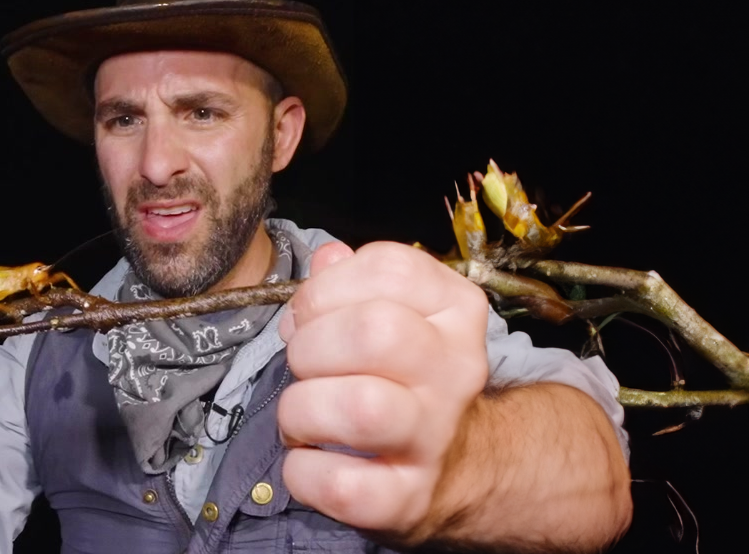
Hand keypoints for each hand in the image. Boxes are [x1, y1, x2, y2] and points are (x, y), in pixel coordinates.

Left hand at [277, 241, 489, 538]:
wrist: (457, 464)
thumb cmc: (403, 374)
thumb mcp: (393, 311)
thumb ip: (353, 280)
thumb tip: (326, 259)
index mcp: (454, 309)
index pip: (388, 269)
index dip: (325, 289)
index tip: (309, 315)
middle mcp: (456, 368)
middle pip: (374, 331)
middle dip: (310, 345)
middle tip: (302, 365)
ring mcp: (436, 436)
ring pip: (362, 408)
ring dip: (303, 408)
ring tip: (301, 416)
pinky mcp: (410, 499)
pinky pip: (342, 485)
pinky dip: (303, 472)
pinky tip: (306, 460)